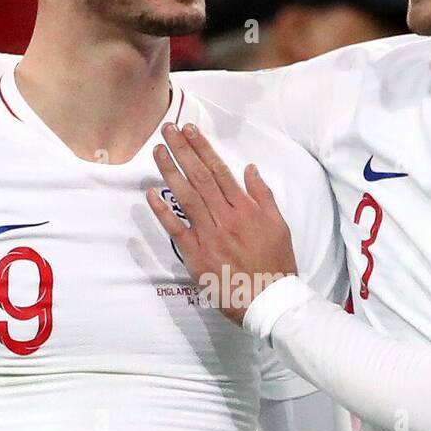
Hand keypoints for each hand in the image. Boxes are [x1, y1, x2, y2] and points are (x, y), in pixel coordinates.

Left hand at [146, 122, 297, 323]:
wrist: (270, 300)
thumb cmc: (276, 264)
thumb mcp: (279, 225)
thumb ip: (264, 196)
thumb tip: (250, 169)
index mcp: (246, 209)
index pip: (220, 170)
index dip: (203, 148)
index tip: (190, 130)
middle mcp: (227, 218)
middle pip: (200, 177)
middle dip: (183, 150)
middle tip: (167, 130)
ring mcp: (210, 236)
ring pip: (187, 197)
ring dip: (170, 171)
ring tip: (158, 150)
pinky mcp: (197, 256)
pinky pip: (177, 230)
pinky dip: (163, 211)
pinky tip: (150, 193)